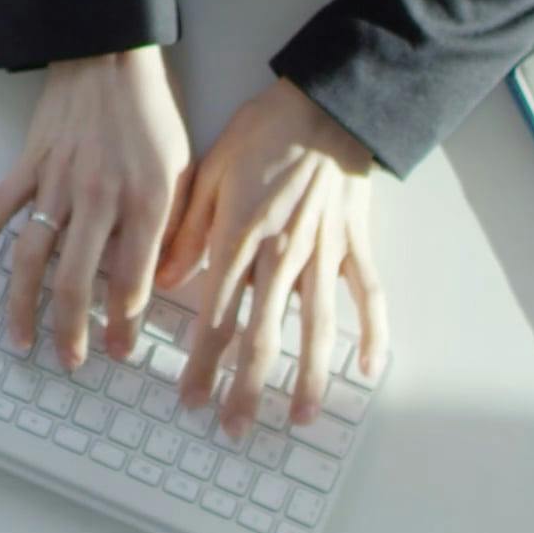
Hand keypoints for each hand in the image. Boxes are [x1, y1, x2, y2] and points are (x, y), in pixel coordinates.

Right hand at [0, 48, 187, 370]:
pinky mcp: (30, 165)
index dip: (124, 323)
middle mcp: (99, 198)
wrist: (112, 56)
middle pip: (75, 280)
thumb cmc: (152, 115)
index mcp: (146, 201)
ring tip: (22, 339)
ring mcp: (58, 182)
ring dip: (23, 304)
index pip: (132, 279)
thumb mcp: (185, 170)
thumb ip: (178, 228)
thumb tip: (171, 281)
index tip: (120, 351)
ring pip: (33, 256)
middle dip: (70, 330)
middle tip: (71, 361)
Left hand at [161, 80, 391, 438]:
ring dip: (309, 377)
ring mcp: (325, 252)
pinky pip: (368, 294)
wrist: (324, 104)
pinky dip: (373, 332)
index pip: (217, 315)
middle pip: (264, 334)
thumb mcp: (209, 173)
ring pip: (317, 327)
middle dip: (248, 387)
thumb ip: (186, 232)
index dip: (204, 363)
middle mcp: (283, 255)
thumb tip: (160, 280)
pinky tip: (370, 368)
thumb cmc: (264, 133)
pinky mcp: (356, 244)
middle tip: (237, 428)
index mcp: (241, 238)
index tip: (191, 398)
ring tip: (302, 417)